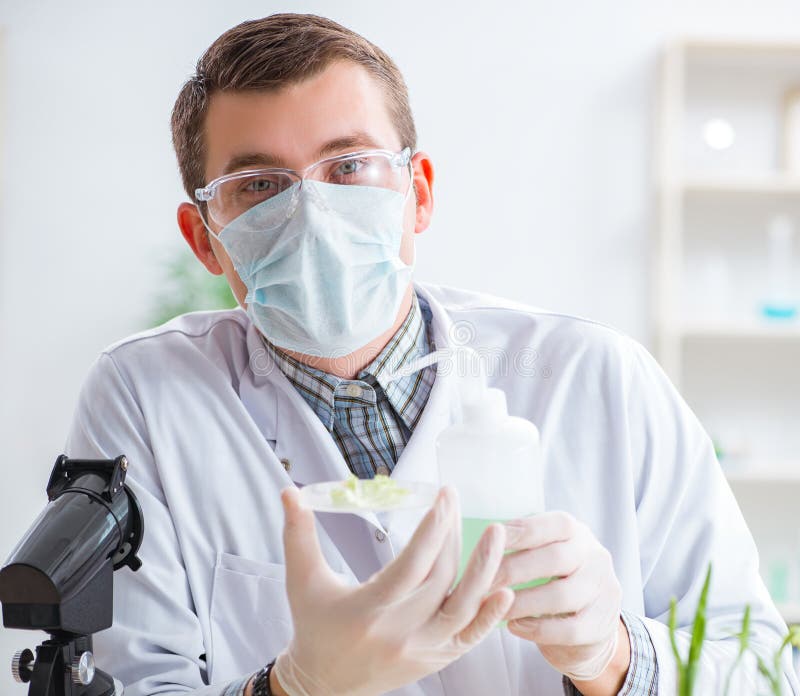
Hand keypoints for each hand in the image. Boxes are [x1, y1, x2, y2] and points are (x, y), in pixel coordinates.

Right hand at [272, 486, 514, 695]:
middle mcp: (398, 632)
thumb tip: (289, 490)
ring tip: (497, 532)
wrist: (323, 685)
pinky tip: (505, 589)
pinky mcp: (435, 660)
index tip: (444, 497)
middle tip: (455, 499)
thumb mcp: (301, 579)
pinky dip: (490, 616)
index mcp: (366, 609)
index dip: (431, 530)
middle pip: (439, 578)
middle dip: (452, 534)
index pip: (409, 566)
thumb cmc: (313, 624)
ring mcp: (421, 650)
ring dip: (484, 569)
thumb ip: (297, 533)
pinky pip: (470, 638)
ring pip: (463, 607)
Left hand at [492, 511, 624, 683]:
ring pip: (561, 596)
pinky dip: (537, 630)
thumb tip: (482, 541)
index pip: (553, 525)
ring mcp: (604, 590)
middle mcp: (596, 556)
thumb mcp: (545, 552)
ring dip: (521, 602)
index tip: (488, 542)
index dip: (520, 532)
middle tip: (482, 582)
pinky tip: (514, 627)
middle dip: (513, 570)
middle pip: (555, 559)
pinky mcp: (603, 624)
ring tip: (495, 608)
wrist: (590, 622)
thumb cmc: (554, 578)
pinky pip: (569, 629)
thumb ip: (524, 544)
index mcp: (577, 532)